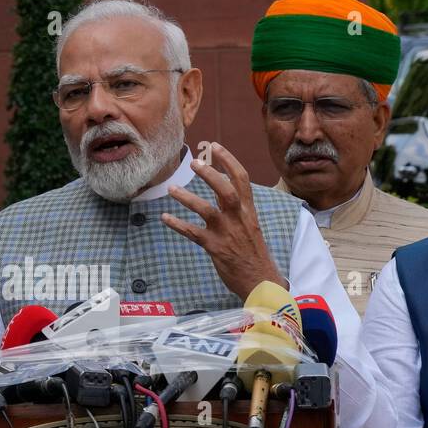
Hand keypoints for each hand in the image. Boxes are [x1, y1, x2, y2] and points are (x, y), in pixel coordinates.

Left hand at [160, 143, 285, 299]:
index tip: (215, 146)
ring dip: (188, 198)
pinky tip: (165, 218)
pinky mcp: (216, 248)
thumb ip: (239, 210)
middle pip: (226, 190)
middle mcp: (239, 219)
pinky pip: (193, 233)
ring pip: (207, 210)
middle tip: (194, 162)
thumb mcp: (251, 226)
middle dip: (210, 174)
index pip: (242, 179)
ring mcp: (227, 233)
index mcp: (249, 211)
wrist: (262, 281)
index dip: (228, 160)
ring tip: (172, 189)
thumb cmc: (254, 254)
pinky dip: (178, 225)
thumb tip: (225, 193)